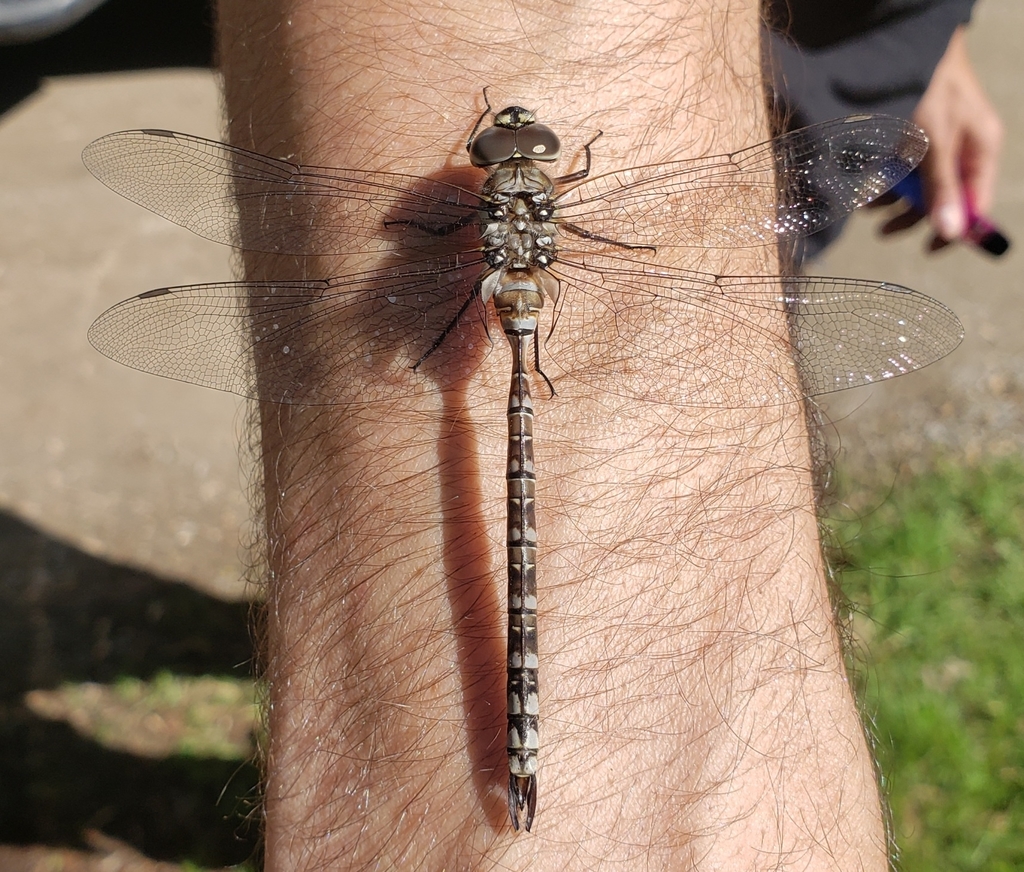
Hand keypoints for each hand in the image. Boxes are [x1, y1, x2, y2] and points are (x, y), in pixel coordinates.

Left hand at [883, 26, 1002, 247]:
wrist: (905, 45)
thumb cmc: (928, 86)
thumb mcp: (933, 143)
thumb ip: (941, 188)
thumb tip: (950, 232)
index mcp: (981, 151)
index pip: (977, 203)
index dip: (955, 228)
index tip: (927, 249)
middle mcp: (962, 149)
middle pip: (943, 197)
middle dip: (910, 214)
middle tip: (879, 230)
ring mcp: (939, 142)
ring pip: (918, 183)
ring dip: (892, 197)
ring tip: (866, 203)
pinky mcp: (915, 135)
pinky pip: (903, 166)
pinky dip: (886, 176)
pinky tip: (865, 182)